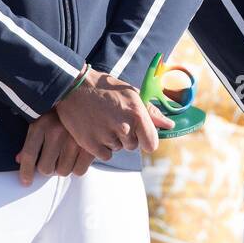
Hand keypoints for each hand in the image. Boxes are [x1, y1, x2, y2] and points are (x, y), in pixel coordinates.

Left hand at [16, 110, 94, 185]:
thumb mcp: (39, 121)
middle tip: (50, 160)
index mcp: (41, 125)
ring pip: (63, 171)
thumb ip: (29, 142)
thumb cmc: (57, 111)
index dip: (26, 172)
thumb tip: (20, 160)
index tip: (26, 181)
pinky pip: (79, 171)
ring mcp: (74, 139)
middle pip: (46, 168)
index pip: (29, 156)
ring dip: (62, 168)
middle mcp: (56, 132)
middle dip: (46, 168)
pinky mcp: (90, 146)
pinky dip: (76, 167)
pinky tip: (76, 157)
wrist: (82, 97)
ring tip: (64, 156)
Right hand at [54, 68, 174, 159]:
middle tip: (114, 119)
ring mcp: (106, 136)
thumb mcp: (131, 94)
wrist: (74, 87)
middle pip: (133, 146)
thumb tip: (169, 125)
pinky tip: (95, 130)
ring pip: (118, 149)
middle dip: (127, 136)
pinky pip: (105, 155)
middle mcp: (123, 127)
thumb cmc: (105, 88)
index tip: (140, 134)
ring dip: (112, 140)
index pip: (151, 144)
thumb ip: (151, 112)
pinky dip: (101, 146)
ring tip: (102, 121)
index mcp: (136, 113)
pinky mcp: (91, 144)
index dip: (146, 140)